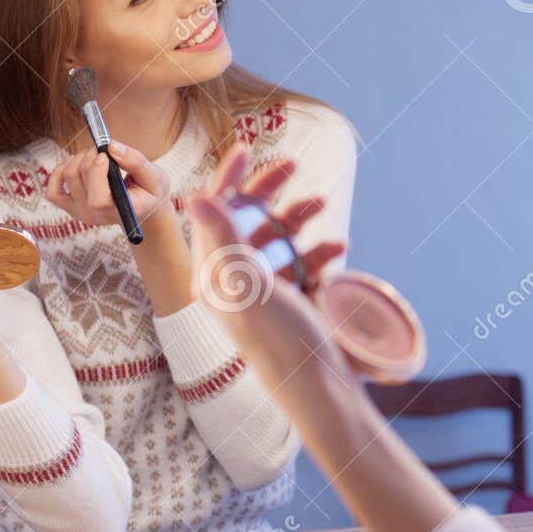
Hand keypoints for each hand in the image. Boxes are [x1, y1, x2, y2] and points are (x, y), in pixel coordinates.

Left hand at [46, 143, 171, 225]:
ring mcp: (80, 212)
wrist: (143, 207)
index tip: (106, 156)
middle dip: (90, 155)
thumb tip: (111, 145)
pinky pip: (52, 190)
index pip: (97, 200)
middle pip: (79, 178)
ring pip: (67, 176)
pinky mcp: (70, 207)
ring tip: (96, 157)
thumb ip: (136, 162)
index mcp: (118, 212)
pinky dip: (59, 172)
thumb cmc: (149, 192)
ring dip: (79, 158)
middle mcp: (95, 216)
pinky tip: (75, 165)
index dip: (96, 172)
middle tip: (105, 151)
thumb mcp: (155, 177)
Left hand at [183, 142, 348, 390]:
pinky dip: (318, 250)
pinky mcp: (290, 298)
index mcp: (212, 273)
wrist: (317, 385)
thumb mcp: (247, 285)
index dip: (227, 177)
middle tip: (291, 163)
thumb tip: (197, 195)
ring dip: (298, 216)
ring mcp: (263, 288)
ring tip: (322, 204)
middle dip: (268, 189)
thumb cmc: (279, 338)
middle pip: (245, 218)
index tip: (246, 146)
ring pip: (277, 236)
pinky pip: (301, 261)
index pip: (212, 213)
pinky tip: (335, 246)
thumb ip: (223, 238)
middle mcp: (232, 278)